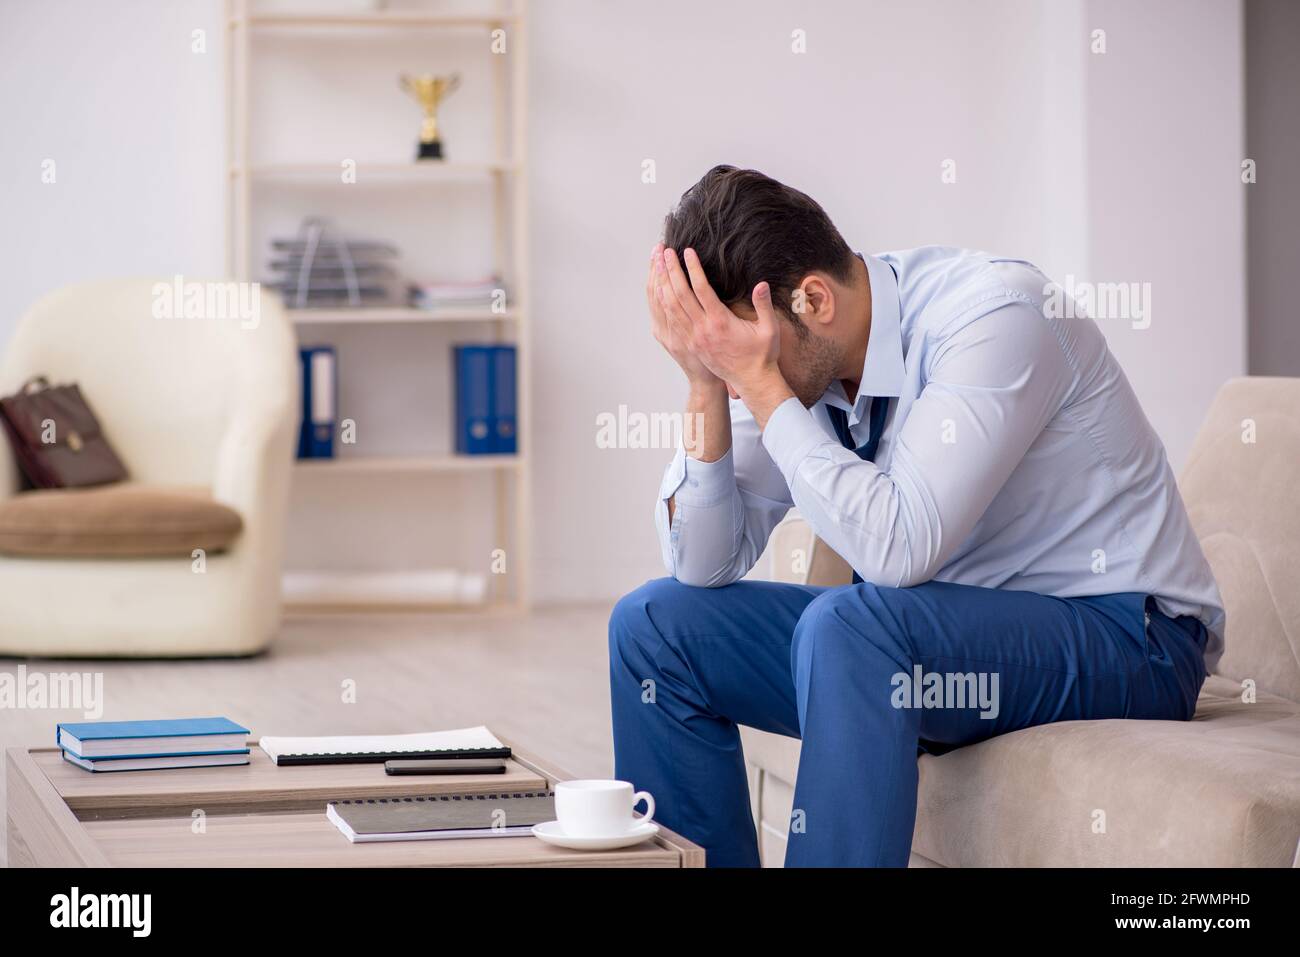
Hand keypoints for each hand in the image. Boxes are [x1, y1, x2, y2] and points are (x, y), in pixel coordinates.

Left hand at [657, 247, 785, 400]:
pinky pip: (670, 320)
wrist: (750, 382)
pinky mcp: (688, 344)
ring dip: (662, 284)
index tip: (687, 251)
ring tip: (657, 264)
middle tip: (665, 251)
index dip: (692, 268)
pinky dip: (662, 302)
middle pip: (680, 295)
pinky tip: (659, 288)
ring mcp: (692, 338)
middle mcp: (702, 329)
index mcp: (720, 322)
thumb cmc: (762, 355)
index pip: (701, 289)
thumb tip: (762, 284)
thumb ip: (764, 305)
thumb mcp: (770, 330)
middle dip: (671, 270)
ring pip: (670, 307)